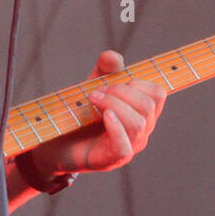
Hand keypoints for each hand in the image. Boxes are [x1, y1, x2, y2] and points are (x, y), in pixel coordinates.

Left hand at [31, 50, 165, 175]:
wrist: (57, 143)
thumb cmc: (80, 116)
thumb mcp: (93, 85)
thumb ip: (104, 69)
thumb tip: (113, 56)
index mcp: (142, 112)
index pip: (157, 93)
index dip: (137, 82)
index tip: (111, 82)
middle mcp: (142, 130)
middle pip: (148, 106)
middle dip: (121, 92)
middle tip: (96, 92)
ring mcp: (130, 146)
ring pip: (138, 123)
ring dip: (113, 104)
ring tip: (92, 100)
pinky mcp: (114, 159)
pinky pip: (124, 145)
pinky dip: (115, 126)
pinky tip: (104, 115)